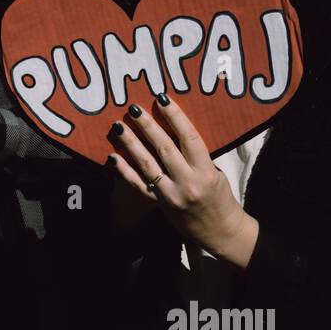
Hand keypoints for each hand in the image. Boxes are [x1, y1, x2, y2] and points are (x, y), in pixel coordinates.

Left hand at [108, 95, 258, 268]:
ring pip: (147, 164)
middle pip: (164, 148)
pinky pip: (137, 185)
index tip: (161, 98)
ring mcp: (171, 194)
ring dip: (130, 144)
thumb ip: (195, 155)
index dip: (175, 116)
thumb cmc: (219, 197)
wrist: (219, 231)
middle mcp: (188, 182)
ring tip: (118, 126)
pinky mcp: (158, 204)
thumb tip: (172, 128)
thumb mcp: (214, 172)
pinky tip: (111, 157)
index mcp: (206, 171)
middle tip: (133, 109)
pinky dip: (123, 171)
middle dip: (147, 126)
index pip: (189, 138)